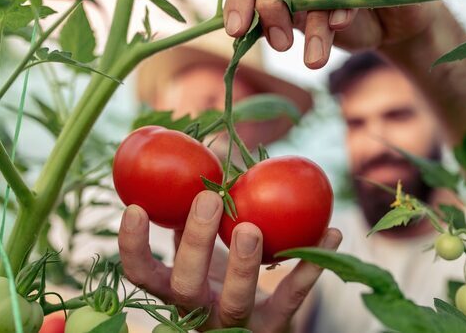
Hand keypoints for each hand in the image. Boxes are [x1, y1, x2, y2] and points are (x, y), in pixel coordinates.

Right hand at [118, 190, 341, 331]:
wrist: (257, 324)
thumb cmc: (224, 272)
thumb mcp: (206, 246)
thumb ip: (199, 209)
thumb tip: (210, 150)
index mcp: (177, 289)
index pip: (143, 274)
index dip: (133, 245)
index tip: (134, 206)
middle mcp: (200, 311)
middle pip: (185, 286)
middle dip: (194, 242)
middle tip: (207, 199)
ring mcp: (237, 323)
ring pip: (235, 301)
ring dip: (243, 263)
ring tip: (252, 227)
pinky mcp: (273, 327)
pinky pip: (291, 297)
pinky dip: (311, 266)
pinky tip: (332, 232)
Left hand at [224, 0, 441, 67]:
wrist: (388, 24)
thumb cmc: (334, 22)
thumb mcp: (302, 24)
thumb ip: (272, 23)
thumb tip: (239, 31)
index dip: (240, 1)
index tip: (235, 30)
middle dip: (272, 10)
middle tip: (280, 45)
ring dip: (314, 25)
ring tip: (313, 62)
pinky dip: (341, 5)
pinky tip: (338, 23)